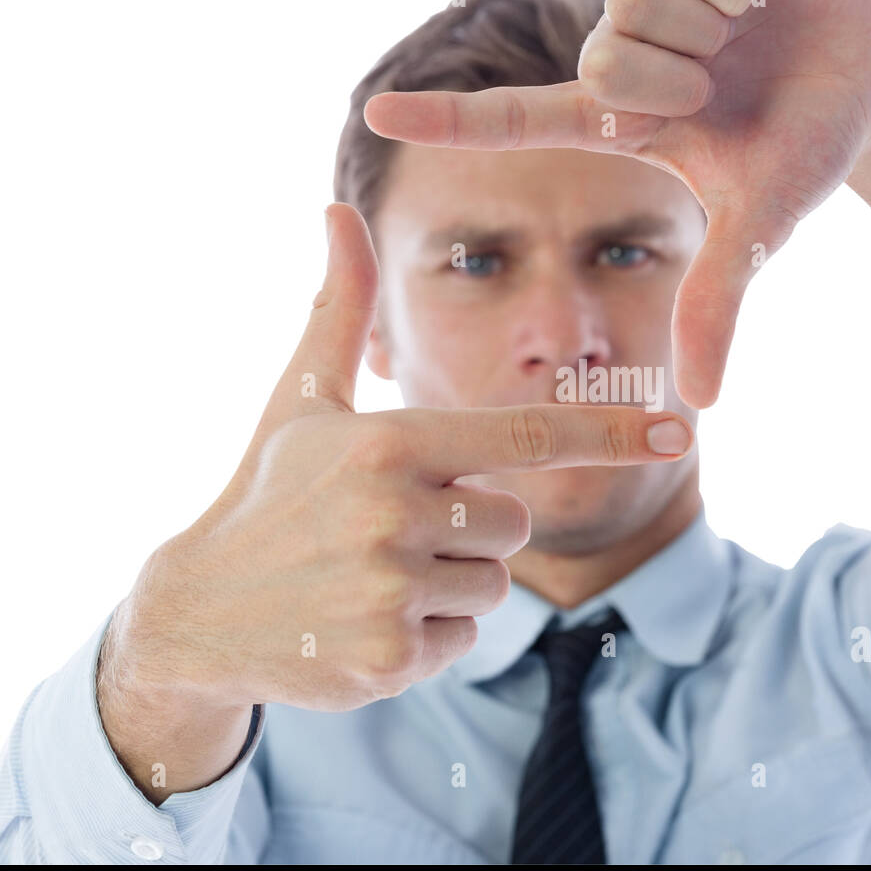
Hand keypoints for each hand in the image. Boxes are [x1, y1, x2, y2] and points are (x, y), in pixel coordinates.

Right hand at [116, 203, 692, 714]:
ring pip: (494, 585)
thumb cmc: (266, 491)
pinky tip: (362, 621)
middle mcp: (393, 513)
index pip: (524, 434)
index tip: (673, 430)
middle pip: (513, 522)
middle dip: (469, 527)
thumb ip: (341, 310)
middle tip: (387, 531)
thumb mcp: (302, 400)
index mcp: (388, 442)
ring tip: (369, 575)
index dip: (606, 429)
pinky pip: (464, 641)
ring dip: (448, 585)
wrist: (196, 609)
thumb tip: (338, 210)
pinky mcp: (386, 660)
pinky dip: (427, 637)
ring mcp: (389, 592)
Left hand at [363, 0, 870, 406]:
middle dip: (668, 86)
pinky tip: (757, 0)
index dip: (449, 121)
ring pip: (631, 5)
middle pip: (594, 62)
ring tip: (741, 43)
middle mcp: (623, 56)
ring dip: (703, 37)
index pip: (518, 119)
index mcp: (620, 122)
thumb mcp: (754, 227)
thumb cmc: (803, 151)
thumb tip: (703, 403)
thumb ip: (716, 304)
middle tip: (717, 91)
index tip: (375, 117)